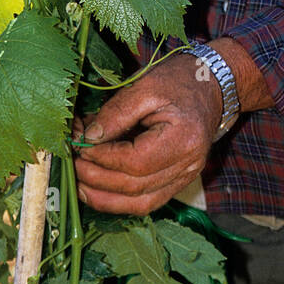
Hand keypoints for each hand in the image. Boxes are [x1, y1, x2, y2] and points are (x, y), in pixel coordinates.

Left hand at [71, 52, 222, 215]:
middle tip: (72, 164)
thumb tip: (88, 137)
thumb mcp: (146, 86)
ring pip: (141, 203)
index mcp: (183, 138)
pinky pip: (149, 202)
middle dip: (97, 179)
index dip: (102, 158)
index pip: (135, 161)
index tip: (78, 146)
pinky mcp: (180, 180)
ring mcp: (186, 176)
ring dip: (105, 199)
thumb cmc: (179, 80)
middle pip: (135, 186)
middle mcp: (188, 164)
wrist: (211, 84)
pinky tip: (100, 193)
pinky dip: (122, 202)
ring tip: (78, 186)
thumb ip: (116, 112)